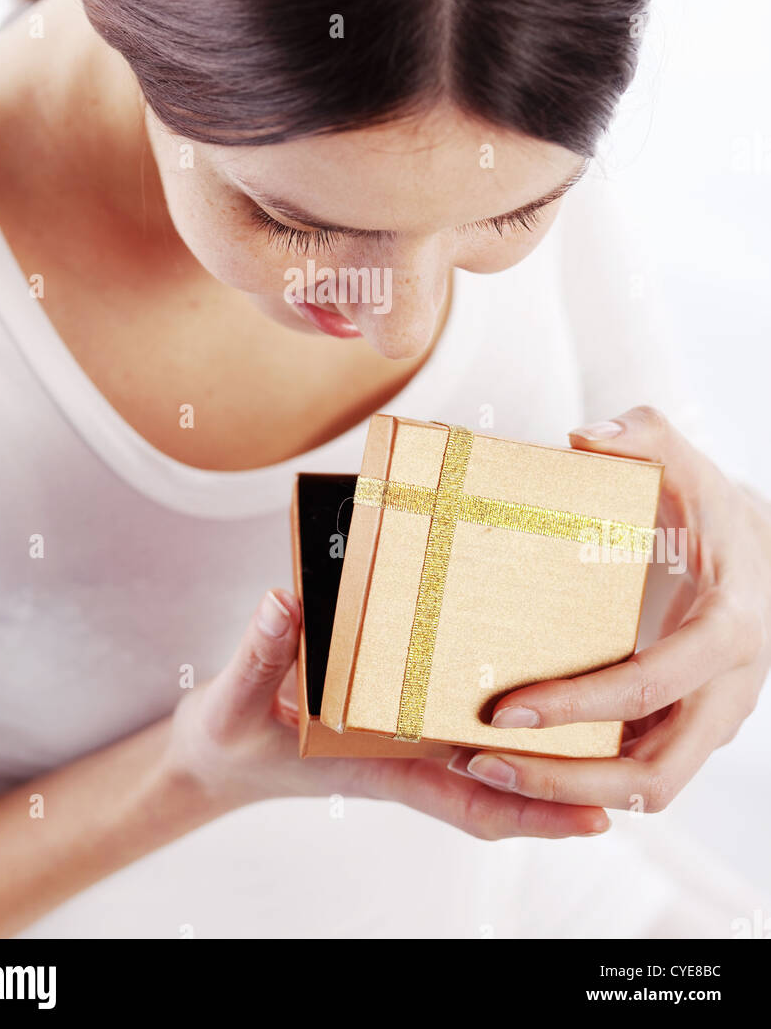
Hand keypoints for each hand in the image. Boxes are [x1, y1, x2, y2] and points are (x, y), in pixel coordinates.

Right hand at [165, 587, 609, 838]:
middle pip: (498, 775)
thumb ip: (259, 656)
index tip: (595, 818)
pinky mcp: (389, 699)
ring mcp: (400, 728)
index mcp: (378, 767)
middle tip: (626, 746)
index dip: (534, 814)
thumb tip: (287, 602)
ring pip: (483, 739)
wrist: (212, 748)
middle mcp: (403, 751)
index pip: (469, 804)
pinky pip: (449, 700)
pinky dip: (488, 690)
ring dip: (534, 731)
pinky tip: (517, 655)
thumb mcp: (234, 702)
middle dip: (559, 774)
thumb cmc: (230, 736)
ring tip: (597, 698)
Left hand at [447, 405, 770, 814]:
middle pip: (652, 775)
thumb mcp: (686, 463)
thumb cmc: (711, 508)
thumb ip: (643, 435)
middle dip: (565, 779)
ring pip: (646, 790)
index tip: (504, 709)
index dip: (577, 706)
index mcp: (727, 630)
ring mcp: (712, 719)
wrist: (756, 549)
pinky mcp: (690, 729)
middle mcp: (727, 691)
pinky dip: (584, 778)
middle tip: (482, 763)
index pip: (648, 687)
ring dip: (567, 790)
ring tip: (485, 769)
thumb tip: (585, 437)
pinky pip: (639, 771)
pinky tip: (520, 761)